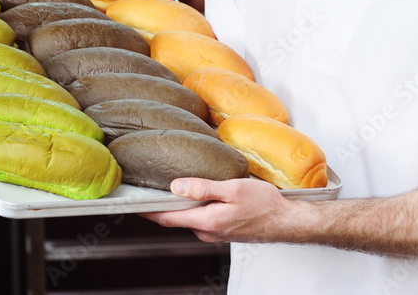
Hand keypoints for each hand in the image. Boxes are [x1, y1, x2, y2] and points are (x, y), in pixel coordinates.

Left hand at [141, 177, 302, 243]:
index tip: (131, 201)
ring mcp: (215, 233)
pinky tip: (202, 194)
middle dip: (163, 204)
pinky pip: (202, 218)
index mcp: (206, 221)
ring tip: (176, 185)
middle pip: (176, 217)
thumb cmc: (264, 205)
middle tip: (150, 185)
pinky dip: (196, 207)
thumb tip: (177, 186)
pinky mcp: (223, 230)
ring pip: (190, 217)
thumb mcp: (233, 189)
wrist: (286, 221)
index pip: (166, 217)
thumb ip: (204, 188)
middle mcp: (207, 231)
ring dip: (182, 204)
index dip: (147, 209)